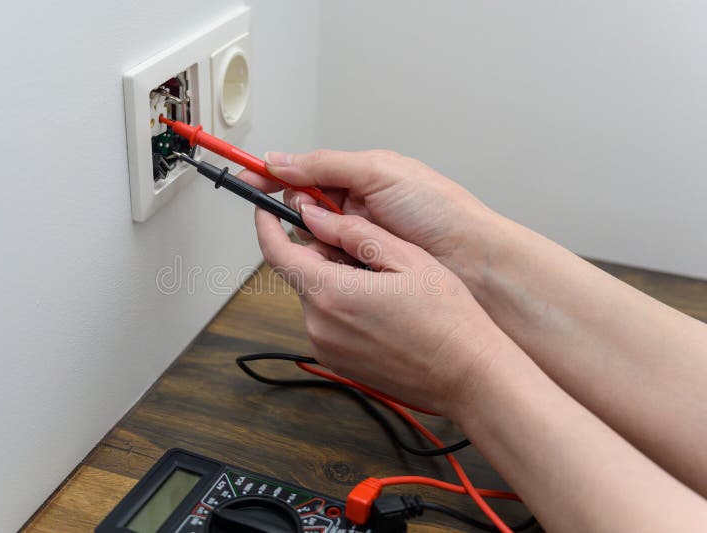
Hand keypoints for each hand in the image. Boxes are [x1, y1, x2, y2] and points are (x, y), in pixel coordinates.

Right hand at [240, 149, 499, 279]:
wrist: (473, 260)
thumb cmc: (438, 211)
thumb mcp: (378, 172)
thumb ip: (325, 165)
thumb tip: (281, 160)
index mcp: (360, 177)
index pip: (305, 173)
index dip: (276, 178)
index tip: (248, 182)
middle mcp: (357, 208)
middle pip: (304, 210)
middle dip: (303, 215)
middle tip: (319, 220)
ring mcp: (361, 239)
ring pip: (315, 241)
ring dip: (319, 242)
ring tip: (343, 244)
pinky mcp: (366, 269)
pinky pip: (332, 267)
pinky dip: (332, 264)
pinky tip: (344, 265)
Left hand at [254, 204, 507, 415]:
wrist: (468, 376)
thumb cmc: (447, 319)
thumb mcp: (406, 258)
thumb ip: (355, 233)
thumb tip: (316, 216)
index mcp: (331, 294)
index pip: (276, 251)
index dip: (266, 223)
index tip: (267, 207)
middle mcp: (319, 325)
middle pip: (301, 272)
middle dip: (322, 251)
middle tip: (365, 245)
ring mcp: (325, 348)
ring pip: (315, 295)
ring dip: (336, 278)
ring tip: (384, 281)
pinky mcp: (336, 362)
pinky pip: (327, 320)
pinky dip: (343, 303)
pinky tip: (382, 305)